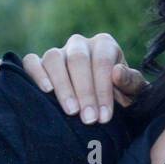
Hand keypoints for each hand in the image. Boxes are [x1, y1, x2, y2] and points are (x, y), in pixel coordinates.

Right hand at [22, 33, 146, 124]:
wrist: (99, 104)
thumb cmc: (120, 97)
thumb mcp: (133, 93)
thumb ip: (131, 82)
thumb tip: (117, 72)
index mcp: (104, 45)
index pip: (102, 62)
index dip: (103, 89)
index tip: (104, 117)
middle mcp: (79, 44)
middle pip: (78, 59)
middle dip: (85, 91)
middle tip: (89, 119)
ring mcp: (58, 52)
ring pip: (54, 58)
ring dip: (62, 86)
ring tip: (71, 111)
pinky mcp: (39, 62)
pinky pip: (31, 62)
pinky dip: (36, 74)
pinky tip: (46, 91)